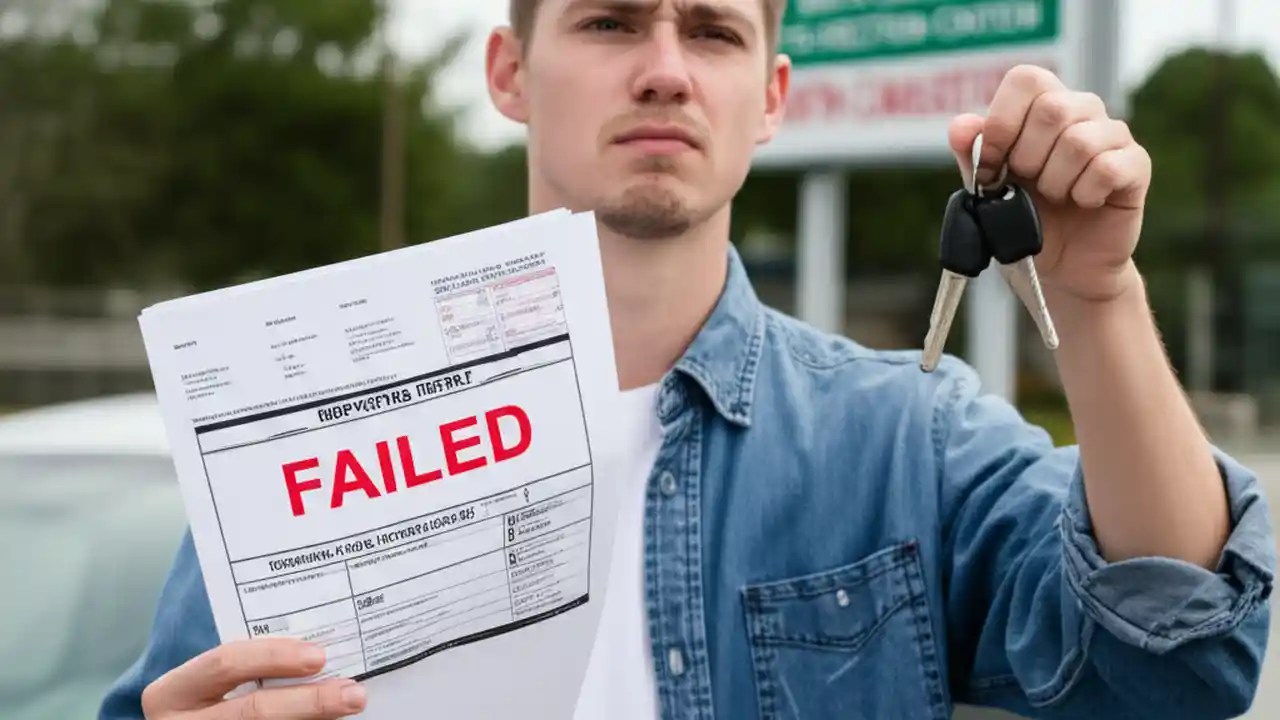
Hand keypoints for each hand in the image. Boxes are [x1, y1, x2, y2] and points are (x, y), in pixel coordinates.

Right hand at [141, 638, 366, 718]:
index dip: (273, 657)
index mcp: (172, 693)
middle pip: (253, 712)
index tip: (319, 656)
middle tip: (354, 692)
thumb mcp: (208, 685)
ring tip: (350, 706)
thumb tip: (317, 656)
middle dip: (310, 701)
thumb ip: (247, 670)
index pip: (224, 663)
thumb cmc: (202, 704)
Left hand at [947, 64, 1151, 302]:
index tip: (991, 163)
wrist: (1060, 263)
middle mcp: (1081, 110)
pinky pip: (1107, 168)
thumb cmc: (1025, 216)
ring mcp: (1112, 134)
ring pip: (1079, 141)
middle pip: (1052, 109)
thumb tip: (962, 126)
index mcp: (1042, 104)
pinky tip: (1083, 203)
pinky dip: (1085, 193)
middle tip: (1029, 184)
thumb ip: (972, 155)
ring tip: (1056, 196)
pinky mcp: (1135, 165)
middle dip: (1027, 159)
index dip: (1003, 120)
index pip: (1026, 79)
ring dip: (1055, 181)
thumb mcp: (987, 187)